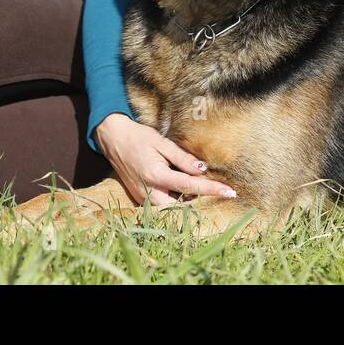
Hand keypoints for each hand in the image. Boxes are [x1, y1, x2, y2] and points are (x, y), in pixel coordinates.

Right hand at [95, 113, 236, 207]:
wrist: (113, 139)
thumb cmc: (139, 137)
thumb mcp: (162, 142)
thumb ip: (182, 158)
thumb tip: (203, 170)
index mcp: (156, 175)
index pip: (191, 187)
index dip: (212, 189)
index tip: (231, 192)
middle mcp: (149, 191)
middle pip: (182, 204)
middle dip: (199, 199)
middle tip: (213, 187)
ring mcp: (143, 197)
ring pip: (172, 207)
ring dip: (186, 199)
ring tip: (195, 184)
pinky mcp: (139, 198)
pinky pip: (162, 204)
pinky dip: (174, 198)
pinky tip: (180, 186)